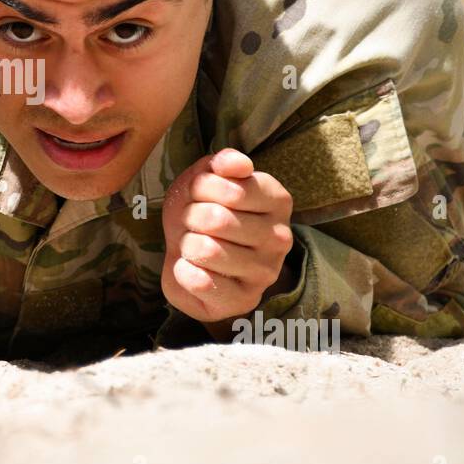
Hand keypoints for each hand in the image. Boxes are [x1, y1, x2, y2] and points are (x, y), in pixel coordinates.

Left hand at [160, 148, 293, 323]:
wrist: (193, 258)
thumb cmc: (203, 212)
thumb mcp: (206, 179)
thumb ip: (222, 164)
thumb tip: (237, 165)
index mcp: (277, 200)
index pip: (231, 189)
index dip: (199, 189)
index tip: (197, 195)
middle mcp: (280, 237)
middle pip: (216, 220)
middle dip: (189, 218)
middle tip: (190, 222)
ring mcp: (266, 271)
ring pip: (207, 251)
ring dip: (186, 245)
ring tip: (192, 244)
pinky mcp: (245, 300)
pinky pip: (201, 282)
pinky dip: (183, 271)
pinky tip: (190, 267)